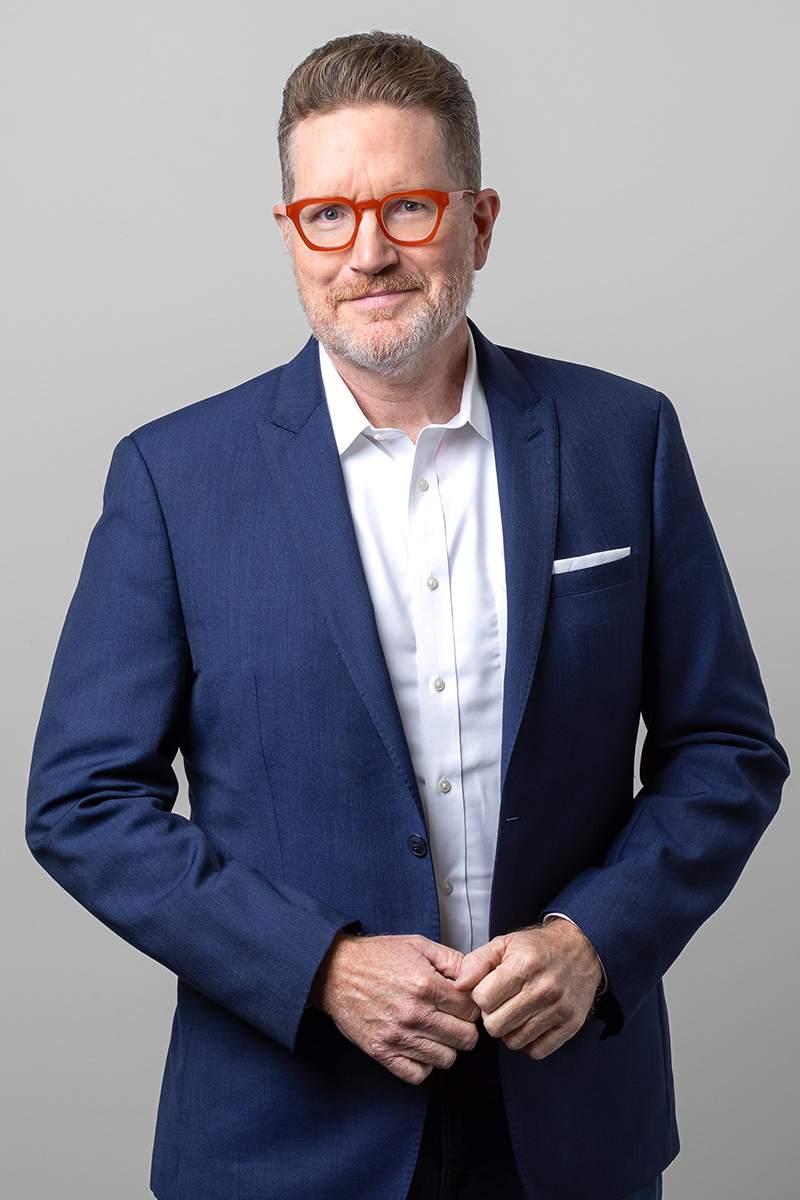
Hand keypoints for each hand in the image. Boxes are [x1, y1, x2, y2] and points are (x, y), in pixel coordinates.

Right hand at [309, 932, 479, 1083]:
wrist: (335, 972)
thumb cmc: (376, 957)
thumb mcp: (418, 945)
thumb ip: (452, 960)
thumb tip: (476, 978)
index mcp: (425, 985)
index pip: (471, 1009)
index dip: (472, 1005)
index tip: (463, 1003)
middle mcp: (414, 1014)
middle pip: (465, 1038)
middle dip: (465, 1028)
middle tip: (453, 1018)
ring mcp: (398, 1037)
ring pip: (446, 1059)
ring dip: (446, 1047)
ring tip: (436, 1032)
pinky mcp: (382, 1053)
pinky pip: (417, 1074)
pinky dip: (424, 1065)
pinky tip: (420, 1047)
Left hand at [455, 919, 601, 1059]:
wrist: (582, 949)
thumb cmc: (539, 948)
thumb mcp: (505, 943)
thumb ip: (477, 961)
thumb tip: (459, 984)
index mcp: (524, 965)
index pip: (483, 999)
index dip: (479, 996)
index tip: (487, 990)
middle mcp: (542, 989)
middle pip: (495, 1025)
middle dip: (491, 1016)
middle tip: (500, 1004)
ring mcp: (558, 1009)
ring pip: (513, 1041)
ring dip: (509, 1030)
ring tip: (515, 1012)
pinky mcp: (570, 1025)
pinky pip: (536, 1051)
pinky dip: (528, 1042)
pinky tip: (529, 1024)